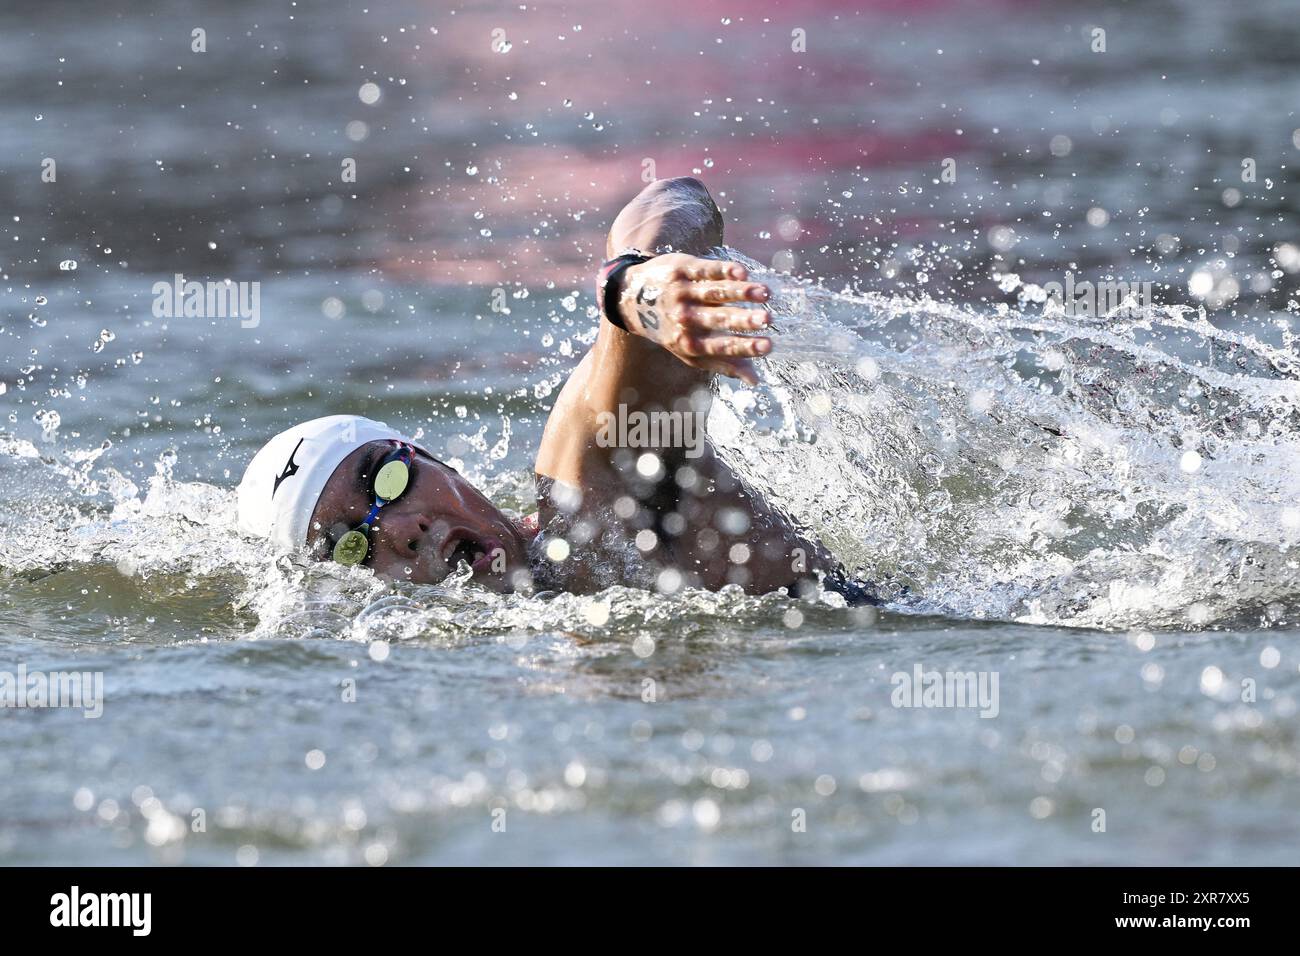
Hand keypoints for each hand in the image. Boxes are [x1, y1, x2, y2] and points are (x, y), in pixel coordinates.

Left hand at [616, 253, 771, 385]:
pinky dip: (723, 271)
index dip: (745, 347)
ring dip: (741, 292)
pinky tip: (742, 272)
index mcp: (689, 343)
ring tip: (765, 292)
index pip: (721, 346)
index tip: (768, 346)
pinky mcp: (682, 270)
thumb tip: (755, 380)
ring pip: (716, 293)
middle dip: (744, 320)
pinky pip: (705, 270)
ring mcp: (682, 293)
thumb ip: (724, 363)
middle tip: (768, 319)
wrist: (632, 298)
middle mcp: (685, 319)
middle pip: (719, 319)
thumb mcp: (691, 352)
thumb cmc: (670, 330)